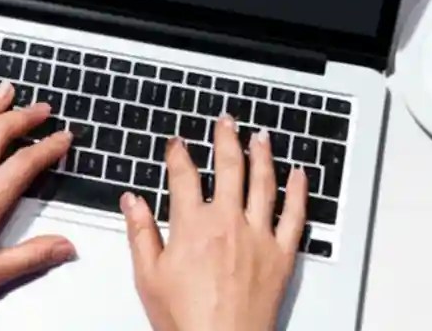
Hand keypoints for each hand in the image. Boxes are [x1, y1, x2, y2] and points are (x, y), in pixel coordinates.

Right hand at [121, 116, 307, 330]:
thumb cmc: (185, 319)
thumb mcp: (149, 276)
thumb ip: (141, 233)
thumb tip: (132, 201)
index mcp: (193, 225)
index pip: (183, 176)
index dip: (178, 155)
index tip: (177, 144)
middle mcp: (228, 222)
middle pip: (229, 167)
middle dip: (225, 139)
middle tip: (225, 122)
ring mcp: (259, 236)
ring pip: (263, 183)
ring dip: (261, 154)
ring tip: (260, 136)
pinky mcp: (282, 255)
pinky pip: (295, 215)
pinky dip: (298, 191)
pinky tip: (299, 174)